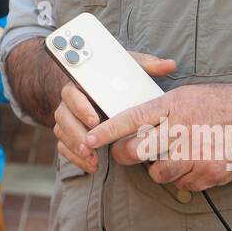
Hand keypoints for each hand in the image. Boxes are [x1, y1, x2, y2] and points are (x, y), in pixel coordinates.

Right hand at [54, 51, 175, 173]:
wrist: (98, 88)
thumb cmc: (115, 78)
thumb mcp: (128, 68)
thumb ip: (146, 66)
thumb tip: (169, 65)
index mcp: (81, 84)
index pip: (72, 93)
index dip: (81, 108)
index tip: (96, 121)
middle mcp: (70, 101)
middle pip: (63, 116)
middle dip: (76, 133)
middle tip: (91, 146)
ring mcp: (67, 117)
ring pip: (62, 133)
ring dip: (75, 147)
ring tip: (92, 160)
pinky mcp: (68, 133)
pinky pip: (63, 146)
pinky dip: (74, 157)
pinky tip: (90, 165)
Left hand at [84, 80, 231, 190]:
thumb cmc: (224, 103)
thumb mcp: (188, 95)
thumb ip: (162, 109)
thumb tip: (135, 124)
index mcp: (172, 106)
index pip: (130, 119)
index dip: (106, 131)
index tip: (88, 139)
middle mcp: (180, 130)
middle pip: (136, 152)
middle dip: (127, 155)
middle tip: (130, 153)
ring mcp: (195, 154)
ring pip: (157, 173)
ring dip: (159, 168)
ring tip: (174, 155)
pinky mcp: (209, 174)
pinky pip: (182, 185)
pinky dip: (184, 178)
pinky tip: (195, 163)